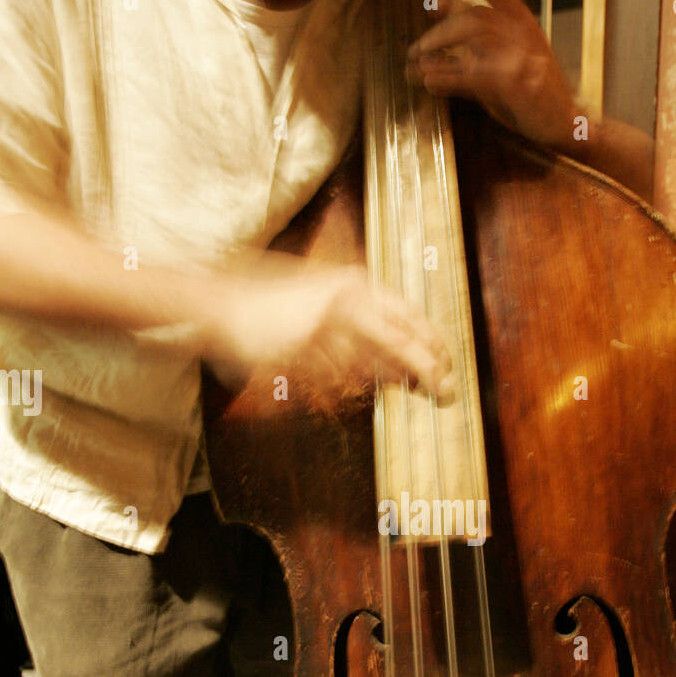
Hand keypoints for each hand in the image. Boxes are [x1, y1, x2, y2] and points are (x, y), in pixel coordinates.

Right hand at [204, 258, 452, 404]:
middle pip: (400, 340)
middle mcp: (344, 301)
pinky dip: (354, 387)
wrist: (226, 304)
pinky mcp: (303, 349)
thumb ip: (363, 324)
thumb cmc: (278, 304)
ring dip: (396, 382)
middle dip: (428, 367)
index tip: (449, 361)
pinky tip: (368, 393)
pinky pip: (338, 377)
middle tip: (447, 389)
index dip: (433, 340)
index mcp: (354, 283)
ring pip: (372, 364)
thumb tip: (399, 361)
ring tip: (419, 393)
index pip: (407, 313)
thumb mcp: (326, 299)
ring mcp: (323, 325)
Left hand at [407, 0, 575, 151]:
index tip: (435, 2)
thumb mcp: (498, 70)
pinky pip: (477, 72)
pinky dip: (449, 76)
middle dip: (439, 31)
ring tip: (419, 65)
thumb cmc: (531, 97)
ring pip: (475, 32)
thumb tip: (425, 63)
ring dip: (440, 45)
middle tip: (417, 49)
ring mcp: (523, 53)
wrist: (565, 123)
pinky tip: (430, 83)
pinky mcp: (519, 82)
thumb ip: (467, 60)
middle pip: (473, 11)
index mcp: (519, 18)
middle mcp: (522, 29)